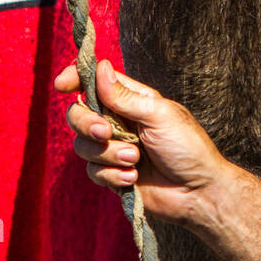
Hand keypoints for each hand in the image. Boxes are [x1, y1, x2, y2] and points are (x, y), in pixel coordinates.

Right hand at [55, 58, 231, 225]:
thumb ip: (125, 97)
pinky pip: (93, 172)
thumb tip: (99, 67)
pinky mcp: (112, 174)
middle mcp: (118, 122)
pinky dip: (112, 175)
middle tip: (106, 132)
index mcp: (130, 100)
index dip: (75, 78)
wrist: (198, 192)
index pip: (94, 81)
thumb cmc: (187, 147)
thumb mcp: (159, 115)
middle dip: (87, 123)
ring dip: (108, 154)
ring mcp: (113, 149)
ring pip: (82, 145)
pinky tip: (134, 179)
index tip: (61, 85)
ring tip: (135, 159)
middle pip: (78, 114)